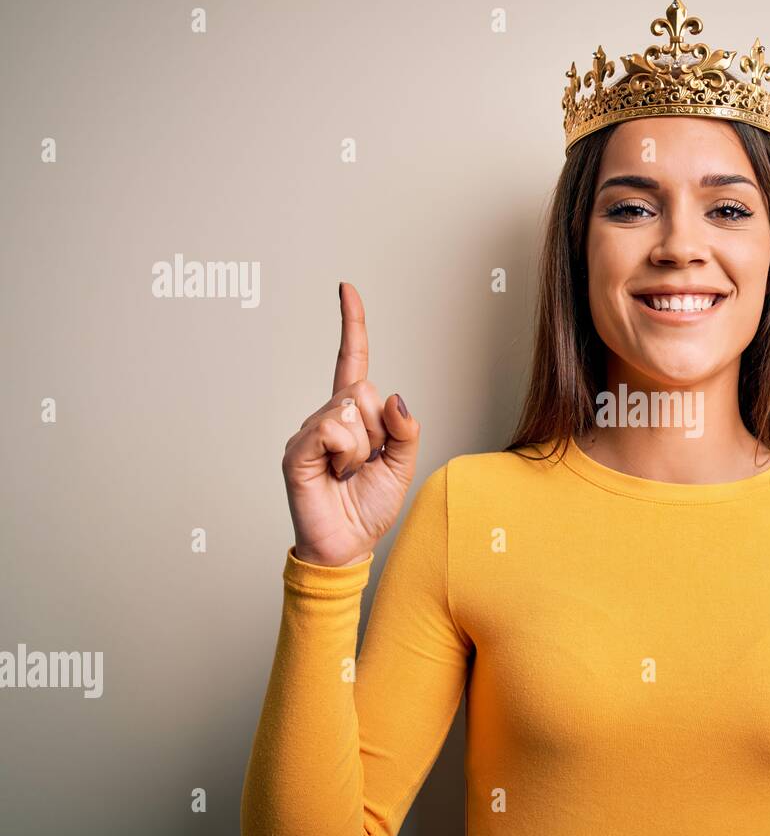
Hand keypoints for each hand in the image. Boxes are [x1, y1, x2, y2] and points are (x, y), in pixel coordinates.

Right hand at [281, 282, 420, 566]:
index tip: (346, 289)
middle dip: (379, 428)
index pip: (352, 361)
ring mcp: (309, 432)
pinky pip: (333, 430)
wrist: (348, 545)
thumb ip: (406, 430)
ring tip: (350, 473)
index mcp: (354, 417)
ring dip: (364, 447)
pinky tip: (336, 475)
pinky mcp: (298, 451)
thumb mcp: (403, 465)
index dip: (351, 325)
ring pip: (351, 410)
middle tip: (367, 462)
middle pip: (363, 389)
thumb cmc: (369, 507)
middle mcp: (328, 417)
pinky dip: (347, 454)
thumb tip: (395, 397)